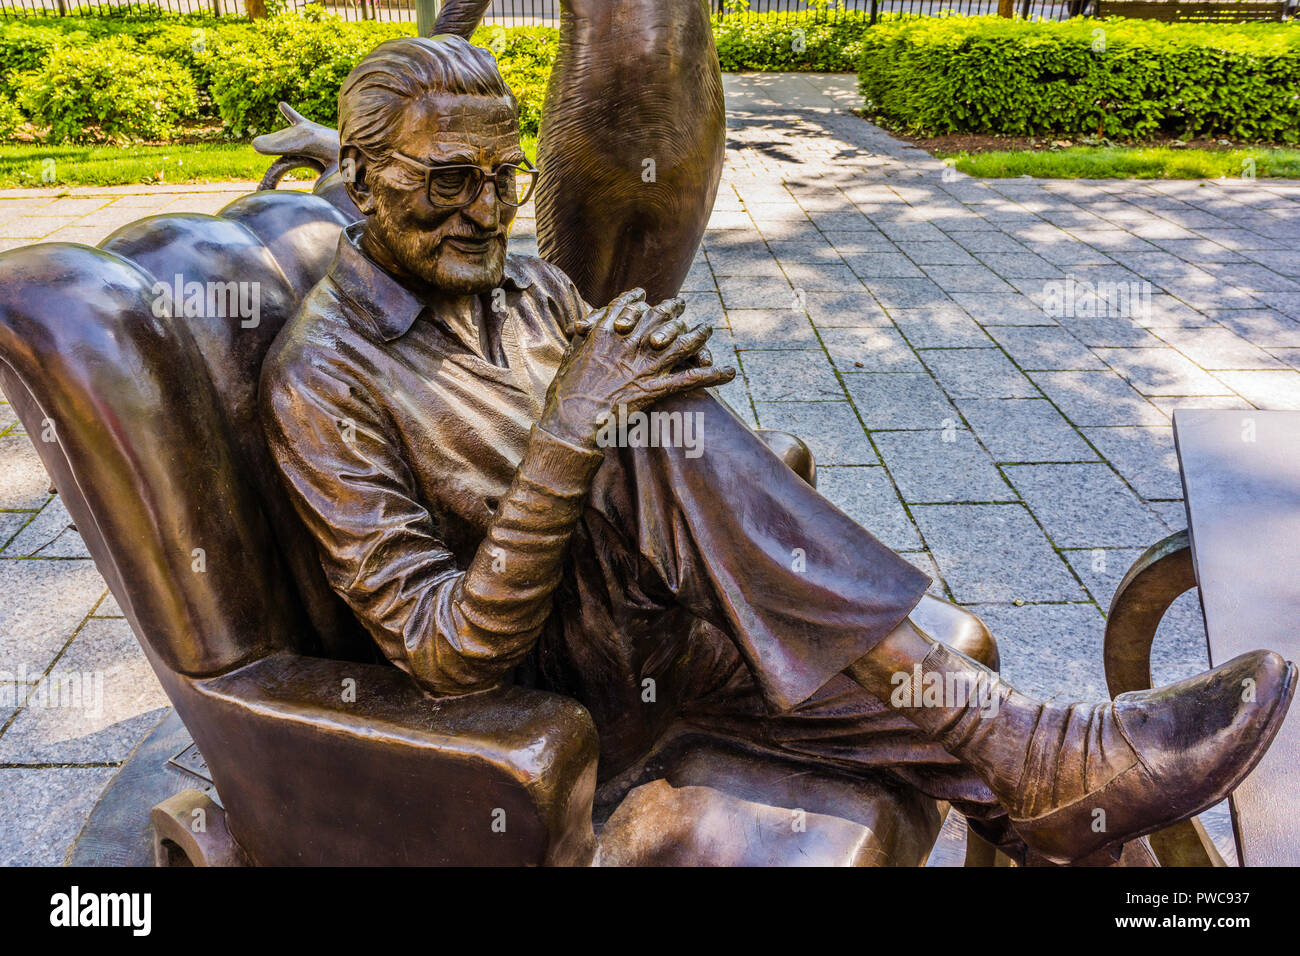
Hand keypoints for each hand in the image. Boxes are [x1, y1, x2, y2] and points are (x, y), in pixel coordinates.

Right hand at [540, 288, 735, 448]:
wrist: (570, 418)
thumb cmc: (564, 393)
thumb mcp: (569, 357)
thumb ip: (582, 341)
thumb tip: (581, 331)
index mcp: (606, 334)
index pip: (628, 308)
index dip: (639, 301)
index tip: (646, 295)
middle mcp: (629, 343)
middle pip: (658, 320)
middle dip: (672, 311)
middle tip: (683, 303)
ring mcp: (644, 366)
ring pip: (679, 344)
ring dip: (697, 336)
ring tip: (708, 330)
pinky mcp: (654, 389)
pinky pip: (689, 380)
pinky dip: (711, 375)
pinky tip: (728, 373)